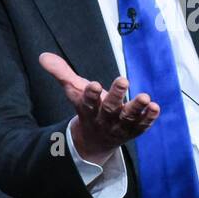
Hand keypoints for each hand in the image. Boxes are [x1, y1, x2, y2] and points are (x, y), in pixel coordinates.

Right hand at [39, 52, 159, 162]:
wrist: (96, 141)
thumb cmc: (88, 109)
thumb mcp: (74, 91)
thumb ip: (61, 73)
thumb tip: (43, 56)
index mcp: (88, 110)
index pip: (87, 102)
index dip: (90, 94)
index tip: (93, 83)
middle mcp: (104, 119)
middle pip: (109, 109)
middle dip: (115, 95)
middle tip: (123, 79)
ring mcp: (120, 127)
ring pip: (128, 118)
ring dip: (136, 108)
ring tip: (145, 97)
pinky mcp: (134, 131)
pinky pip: (142, 126)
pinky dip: (149, 118)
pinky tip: (155, 107)